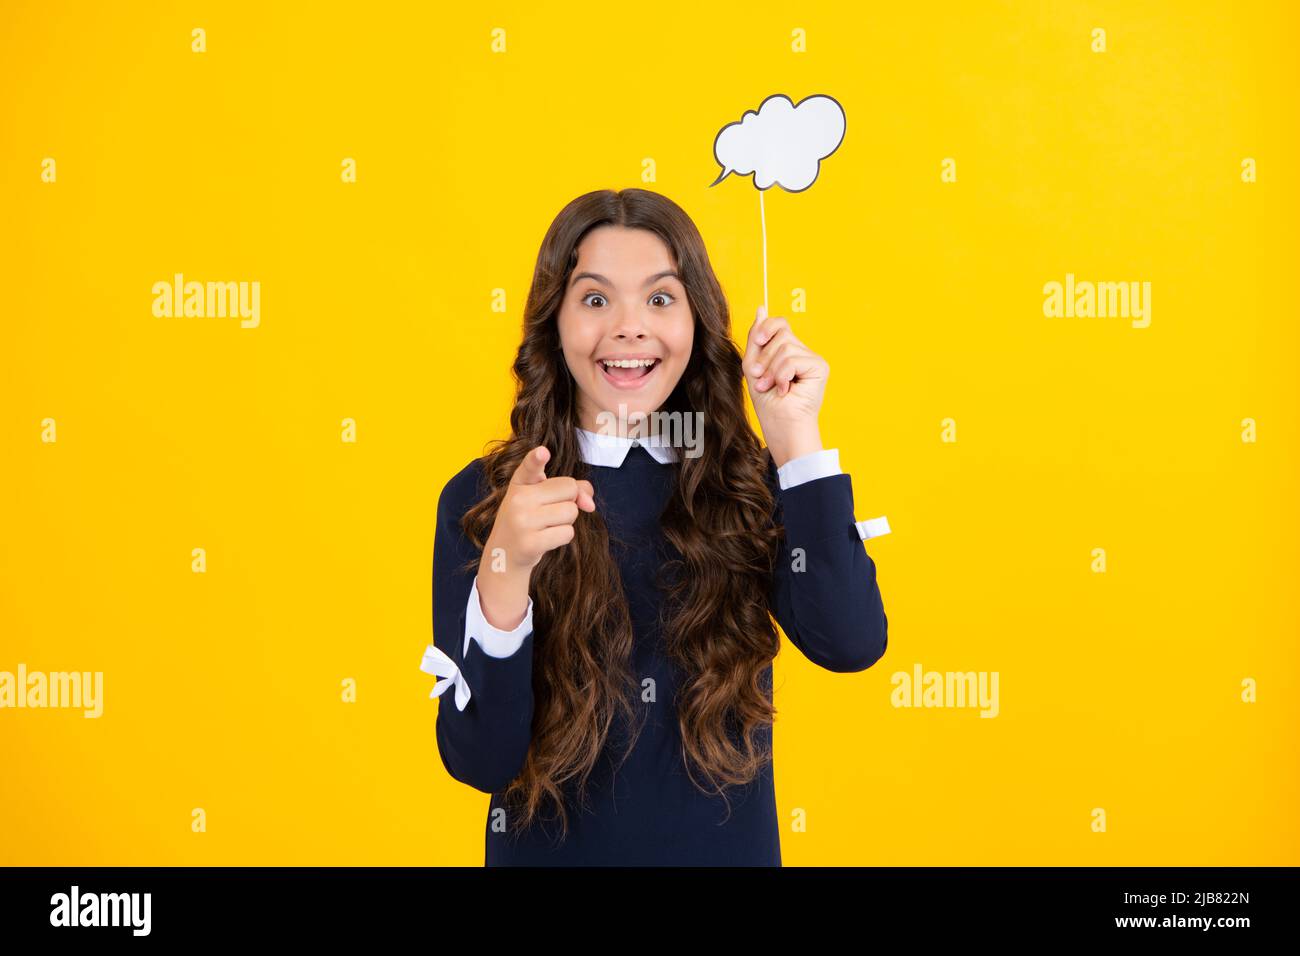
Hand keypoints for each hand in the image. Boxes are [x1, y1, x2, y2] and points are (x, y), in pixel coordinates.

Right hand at [485, 446, 595, 572]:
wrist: (503, 554)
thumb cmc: (528, 520)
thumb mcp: (541, 498)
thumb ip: (570, 489)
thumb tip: (590, 503)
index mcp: (520, 483)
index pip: (529, 467)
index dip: (536, 459)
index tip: (543, 452)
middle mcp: (518, 499)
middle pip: (569, 488)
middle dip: (568, 501)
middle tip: (548, 512)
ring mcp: (522, 521)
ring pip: (571, 512)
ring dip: (566, 521)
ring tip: (545, 526)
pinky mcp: (530, 543)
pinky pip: (567, 533)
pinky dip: (562, 537)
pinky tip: (545, 539)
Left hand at [742, 305, 828, 466]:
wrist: (781, 427)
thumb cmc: (768, 403)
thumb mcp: (754, 367)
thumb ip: (756, 339)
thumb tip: (762, 308)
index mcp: (788, 351)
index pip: (779, 324)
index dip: (764, 329)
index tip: (756, 342)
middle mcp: (803, 352)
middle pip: (780, 332)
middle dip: (764, 357)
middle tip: (762, 379)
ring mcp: (813, 359)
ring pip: (785, 347)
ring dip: (772, 370)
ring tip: (773, 387)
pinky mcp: (820, 367)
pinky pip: (793, 359)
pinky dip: (782, 375)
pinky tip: (786, 390)